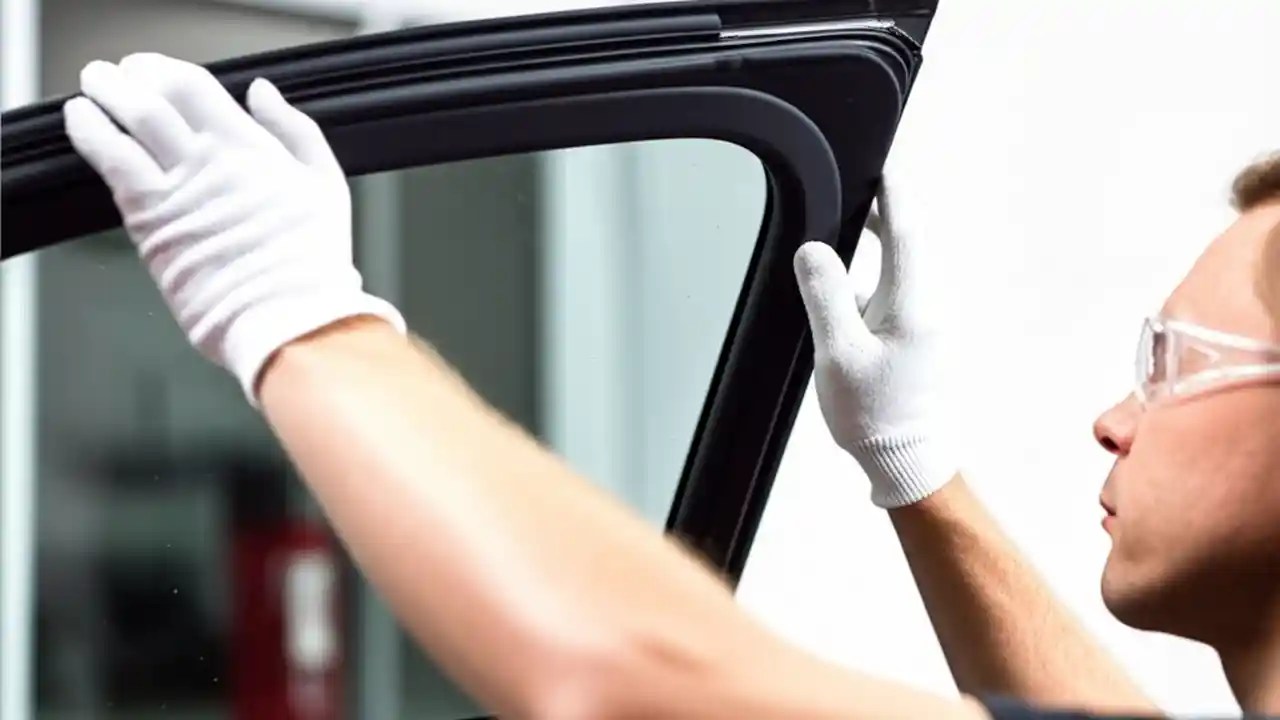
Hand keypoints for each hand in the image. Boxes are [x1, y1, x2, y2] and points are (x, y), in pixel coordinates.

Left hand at [63, 53, 404, 402]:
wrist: (290, 319)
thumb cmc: (311, 265)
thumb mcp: (326, 185)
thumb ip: (295, 131)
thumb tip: (263, 93)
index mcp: (254, 148)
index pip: (195, 86)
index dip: (166, 71)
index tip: (157, 73)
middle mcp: (211, 160)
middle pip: (155, 94)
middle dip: (130, 77)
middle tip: (119, 77)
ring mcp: (177, 189)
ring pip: (127, 120)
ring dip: (103, 97)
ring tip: (93, 94)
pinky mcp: (149, 222)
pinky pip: (109, 162)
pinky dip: (89, 133)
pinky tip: (83, 123)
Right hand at [793, 179, 954, 507]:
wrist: (906, 461)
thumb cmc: (874, 415)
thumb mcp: (838, 354)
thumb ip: (825, 295)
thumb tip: (814, 251)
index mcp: (912, 306)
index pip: (905, 234)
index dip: (892, 196)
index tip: (881, 168)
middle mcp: (927, 309)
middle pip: (903, 248)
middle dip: (878, 223)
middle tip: (852, 203)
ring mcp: (926, 325)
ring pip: (895, 275)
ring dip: (870, 265)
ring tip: (842, 278)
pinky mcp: (920, 340)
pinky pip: (894, 300)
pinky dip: (870, 294)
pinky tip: (847, 318)